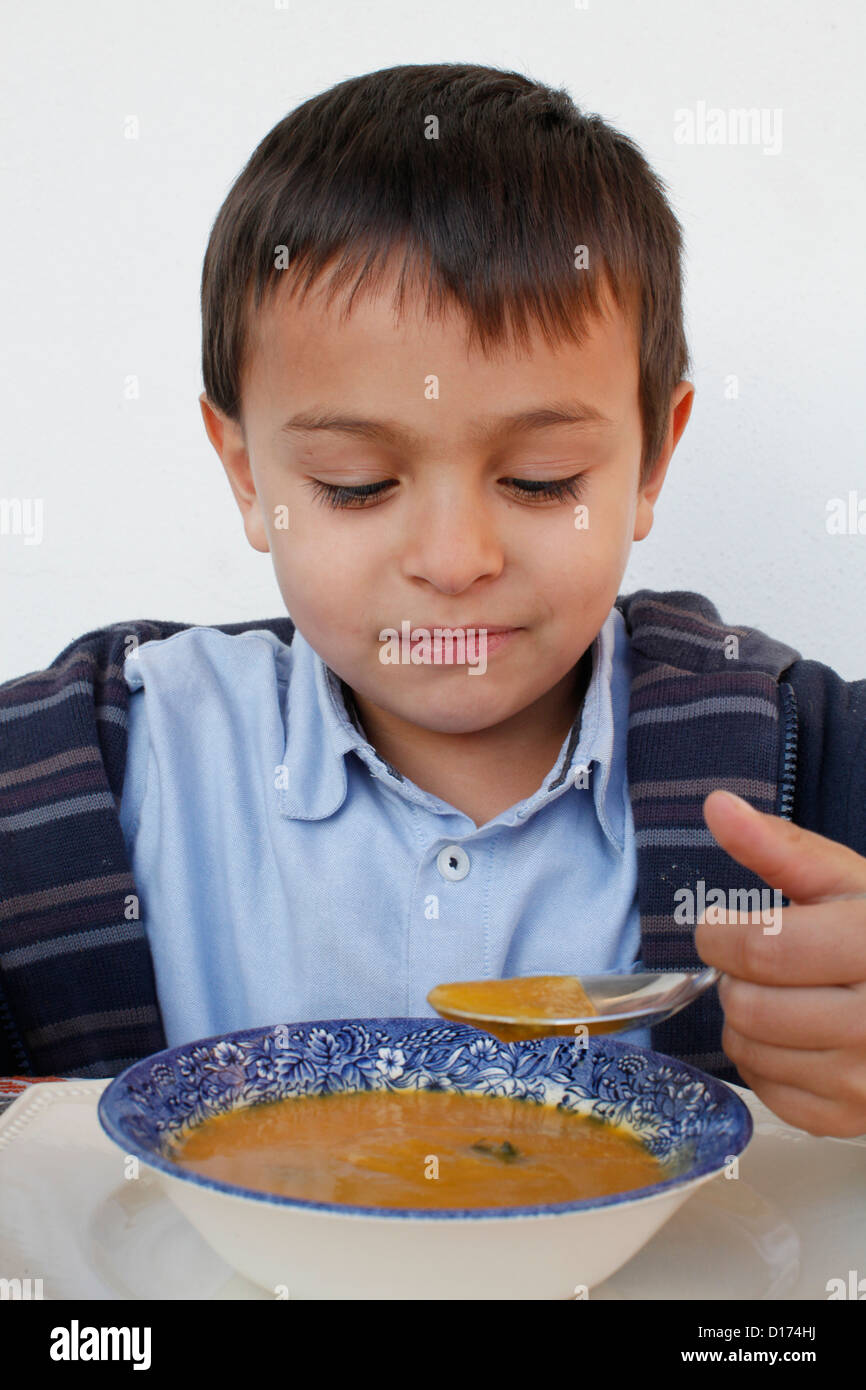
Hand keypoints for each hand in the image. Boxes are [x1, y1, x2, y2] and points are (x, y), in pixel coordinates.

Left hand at [695, 789, 865, 1136]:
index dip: (719, 933)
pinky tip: (791, 1035)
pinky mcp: (854, 1119)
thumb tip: (717, 806)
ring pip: (749, 1050)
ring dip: (742, 1019)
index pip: (759, 951)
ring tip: (777, 994)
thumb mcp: (850, 880)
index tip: (721, 924)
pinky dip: (763, 1063)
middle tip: (755, 960)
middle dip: (733, 976)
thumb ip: (780, 846)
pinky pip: (769, 1094)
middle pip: (748, 1005)